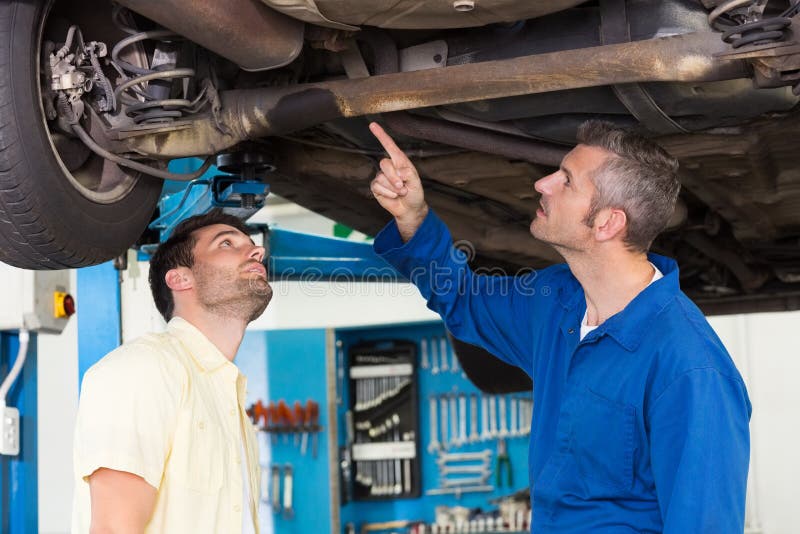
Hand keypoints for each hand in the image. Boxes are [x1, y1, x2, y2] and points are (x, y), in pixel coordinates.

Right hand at [369, 122, 427, 240]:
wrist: (409, 209)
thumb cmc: (414, 194)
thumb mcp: (416, 182)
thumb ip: (409, 174)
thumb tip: (398, 170)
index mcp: (400, 161)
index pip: (389, 146)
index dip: (381, 135)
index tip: (372, 125)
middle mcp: (390, 167)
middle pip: (384, 163)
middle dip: (394, 177)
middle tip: (403, 188)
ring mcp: (381, 176)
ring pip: (381, 177)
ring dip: (393, 188)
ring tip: (401, 193)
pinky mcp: (376, 186)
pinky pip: (377, 186)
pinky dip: (387, 193)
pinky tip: (393, 196)